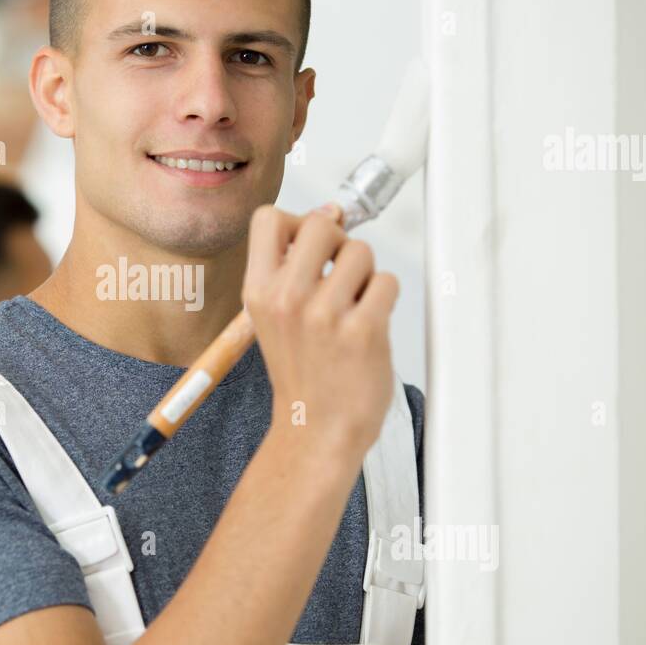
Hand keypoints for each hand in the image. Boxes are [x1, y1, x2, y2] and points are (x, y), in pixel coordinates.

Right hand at [243, 202, 398, 463]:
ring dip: (365, 275)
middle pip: (322, 225)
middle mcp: (287, 299)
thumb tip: (328, 215)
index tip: (309, 246)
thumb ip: (292, 268)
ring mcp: (325, 314)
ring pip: (361, 251)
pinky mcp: (363, 330)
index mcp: (258, 292)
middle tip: (340, 272)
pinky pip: (386, 282)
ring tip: (354, 306)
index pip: (269, 219)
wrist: (316, 429)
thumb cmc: (301, 373)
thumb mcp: (274, 317)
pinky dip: (385, 298)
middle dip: (339, 242)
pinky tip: (369, 322)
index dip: (296, 223)